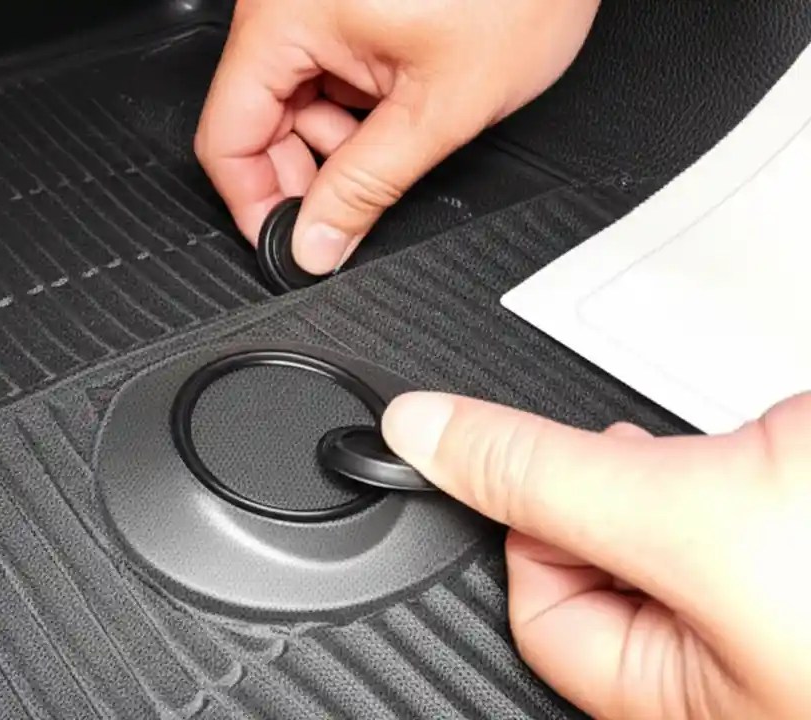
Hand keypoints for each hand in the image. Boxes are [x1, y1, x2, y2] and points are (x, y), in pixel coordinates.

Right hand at [195, 0, 598, 273]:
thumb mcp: (440, 110)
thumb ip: (366, 188)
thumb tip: (318, 244)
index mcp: (285, 18)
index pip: (226, 137)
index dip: (255, 204)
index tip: (290, 243)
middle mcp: (283, 2)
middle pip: (254, 119)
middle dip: (303, 173)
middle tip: (351, 208)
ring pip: (288, 98)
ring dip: (334, 138)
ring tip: (398, 139)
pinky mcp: (340, 0)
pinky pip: (318, 69)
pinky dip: (350, 103)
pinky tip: (399, 107)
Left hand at [381, 391, 810, 719]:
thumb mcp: (685, 515)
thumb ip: (542, 477)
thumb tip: (423, 437)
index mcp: (678, 710)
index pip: (538, 620)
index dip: (529, 526)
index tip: (554, 467)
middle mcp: (730, 680)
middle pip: (599, 574)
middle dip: (617, 498)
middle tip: (671, 468)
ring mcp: (775, 621)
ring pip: (671, 535)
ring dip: (684, 482)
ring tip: (752, 472)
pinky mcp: (806, 563)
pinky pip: (735, 514)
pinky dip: (737, 474)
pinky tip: (780, 462)